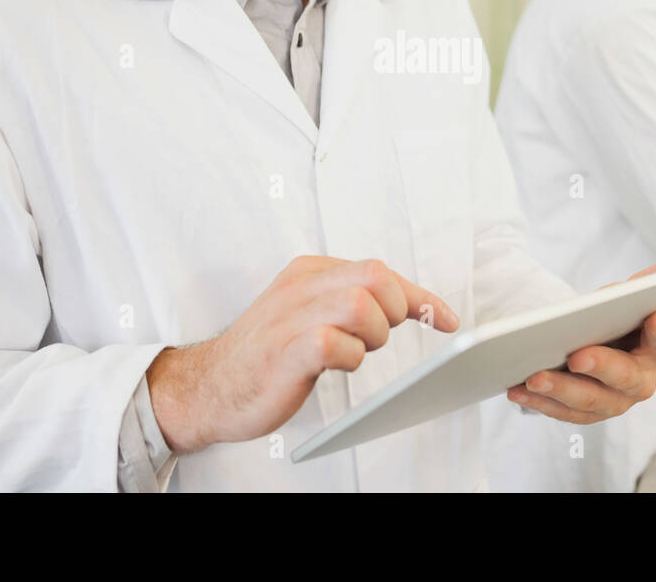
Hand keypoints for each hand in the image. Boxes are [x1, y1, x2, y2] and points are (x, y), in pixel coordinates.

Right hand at [146, 256, 458, 453]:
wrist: (209, 386)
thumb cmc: (267, 356)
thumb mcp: (309, 315)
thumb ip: (349, 302)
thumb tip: (407, 304)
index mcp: (310, 273)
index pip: (379, 270)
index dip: (420, 297)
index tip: (446, 319)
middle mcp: (301, 287)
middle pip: (376, 276)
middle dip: (395, 309)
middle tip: (380, 337)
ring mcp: (291, 317)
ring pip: (361, 305)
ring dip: (373, 336)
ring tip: (355, 352)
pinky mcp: (285, 350)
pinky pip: (334, 343)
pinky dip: (349, 357)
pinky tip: (335, 366)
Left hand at [506, 259, 655, 422]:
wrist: (596, 344)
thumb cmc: (617, 318)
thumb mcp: (628, 298)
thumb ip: (647, 284)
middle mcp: (641, 383)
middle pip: (624, 378)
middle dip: (600, 366)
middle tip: (575, 356)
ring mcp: (614, 402)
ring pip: (588, 401)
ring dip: (560, 390)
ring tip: (533, 377)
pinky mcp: (586, 414)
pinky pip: (563, 413)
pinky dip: (540, 402)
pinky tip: (516, 389)